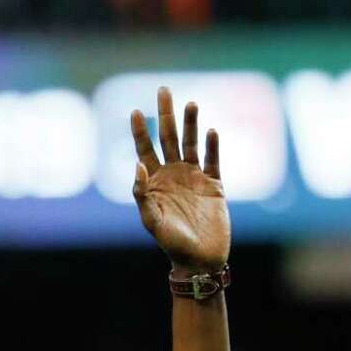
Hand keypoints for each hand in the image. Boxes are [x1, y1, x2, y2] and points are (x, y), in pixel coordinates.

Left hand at [130, 88, 229, 272]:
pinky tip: (211, 131)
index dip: (140, 131)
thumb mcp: (152, 221)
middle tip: (163, 90)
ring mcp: (194, 178)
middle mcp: (173, 175)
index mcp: (154, 183)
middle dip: (165, 115)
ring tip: (191, 103)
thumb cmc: (172, 244)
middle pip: (167, 138)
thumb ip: (142, 195)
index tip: (135, 110)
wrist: (200, 261)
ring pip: (191, 144)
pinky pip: (213, 161)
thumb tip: (138, 166)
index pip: (144, 150)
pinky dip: (213, 146)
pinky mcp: (214, 185)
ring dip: (190, 124)